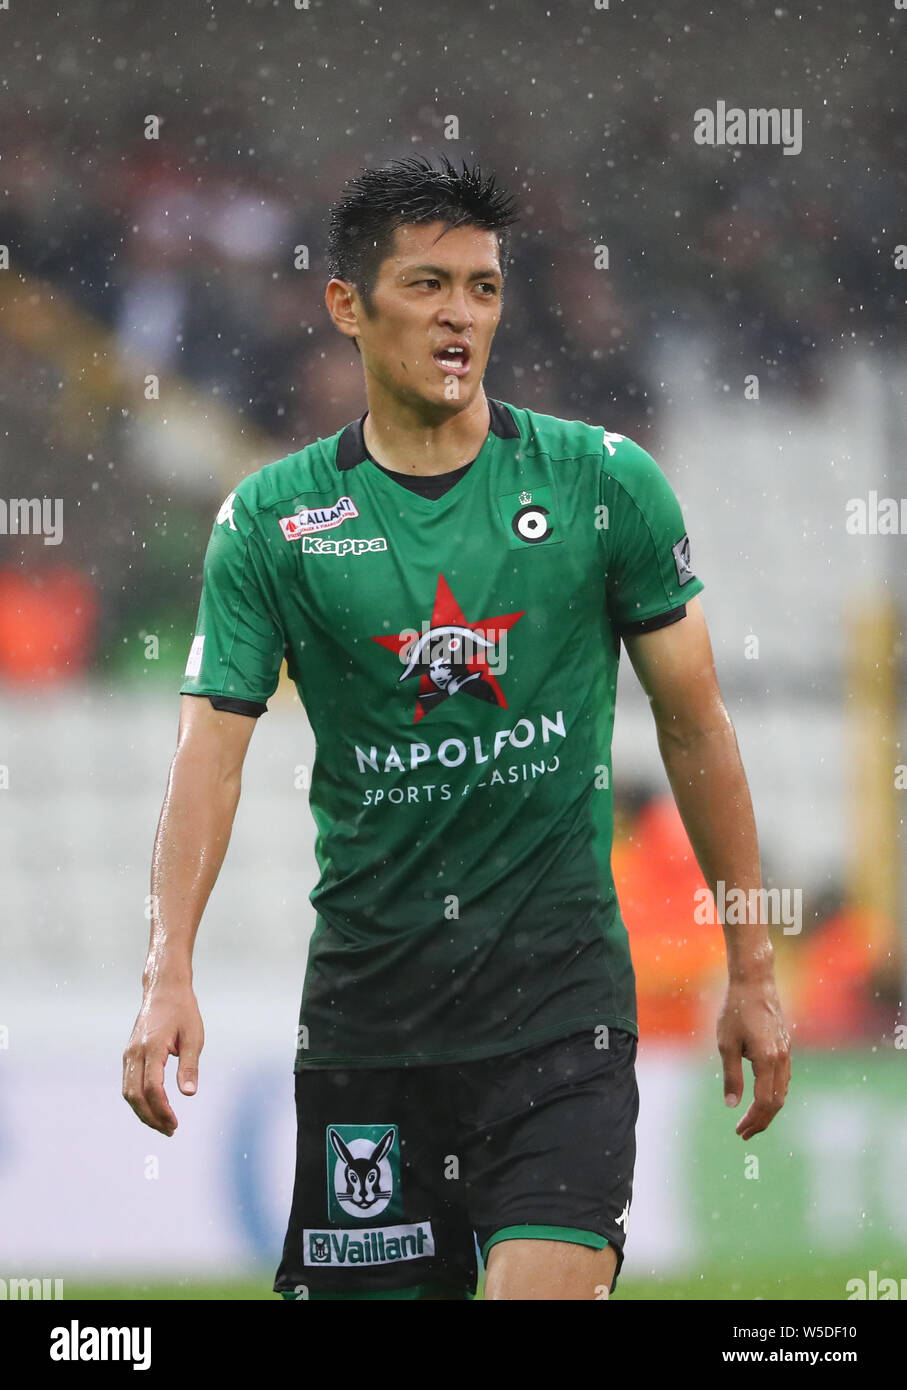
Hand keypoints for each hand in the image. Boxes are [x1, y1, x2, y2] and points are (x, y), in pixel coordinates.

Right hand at [122, 985, 203, 1135]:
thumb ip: (190, 1065)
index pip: (153, 1088)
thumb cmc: (182, 1011)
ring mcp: (129, 1054)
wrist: (164, 990)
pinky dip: (139, 1100)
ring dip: (143, 1112)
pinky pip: (129, 1084)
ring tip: (162, 1125)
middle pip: (136, 1096)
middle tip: (170, 1131)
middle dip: (151, 1117)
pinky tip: (153, 1108)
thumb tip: (188, 1093)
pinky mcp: (129, 1055)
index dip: (162, 1110)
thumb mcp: (194, 1036)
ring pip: (129, 1093)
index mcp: (151, 1047)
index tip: (175, 1124)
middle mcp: (135, 1053)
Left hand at [717, 976, 790, 1139]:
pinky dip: (775, 1093)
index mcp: (768, 1060)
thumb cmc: (736, 1010)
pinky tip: (763, 1096)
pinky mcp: (784, 1046)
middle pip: (777, 1101)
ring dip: (768, 1109)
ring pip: (783, 1091)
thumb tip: (732, 1105)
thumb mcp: (726, 1044)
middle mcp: (782, 1059)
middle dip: (761, 1120)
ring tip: (751, 1120)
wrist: (755, 982)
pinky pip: (784, 1078)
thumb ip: (731, 1076)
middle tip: (744, 1133)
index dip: (753, 1120)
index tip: (739, 1131)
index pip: (765, 1102)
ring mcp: (786, 1052)